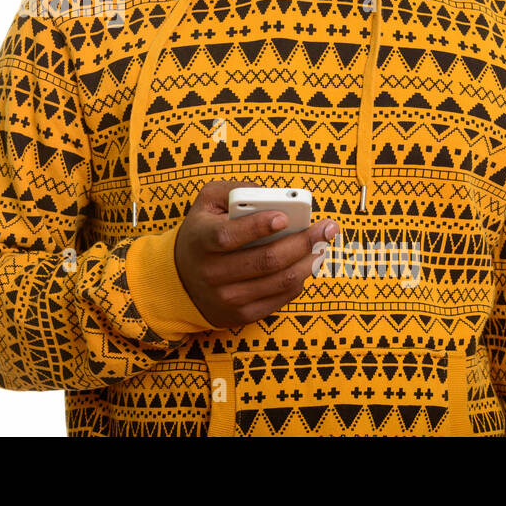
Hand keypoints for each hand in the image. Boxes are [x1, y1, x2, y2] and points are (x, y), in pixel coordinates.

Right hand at [174, 180, 339, 329]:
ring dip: (308, 263)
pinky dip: (299, 281)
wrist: (179, 280)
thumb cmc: (202, 233)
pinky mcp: (240, 315)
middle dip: (302, 243)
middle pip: (265, 261)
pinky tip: (308, 265)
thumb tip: (268, 194)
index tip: (284, 216)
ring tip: (323, 246)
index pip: (228, 236)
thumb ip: (233, 190)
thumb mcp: (206, 204)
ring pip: (279, 281)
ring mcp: (226, 298)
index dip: (257, 227)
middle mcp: (211, 272)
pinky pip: (280, 299)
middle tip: (326, 228)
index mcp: (201, 241)